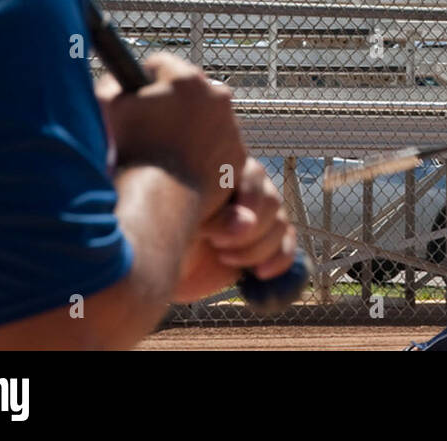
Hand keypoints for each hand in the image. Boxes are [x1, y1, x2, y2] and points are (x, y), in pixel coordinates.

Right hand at [96, 52, 246, 217]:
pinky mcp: (239, 155)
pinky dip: (205, 154)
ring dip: (191, 129)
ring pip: (208, 120)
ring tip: (167, 151)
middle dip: (172, 103)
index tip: (138, 95)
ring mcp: (232, 127)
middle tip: (152, 126)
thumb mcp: (107, 106)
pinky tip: (184, 166)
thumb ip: (114, 82)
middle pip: (190, 91)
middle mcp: (217, 96)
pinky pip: (219, 147)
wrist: (157, 201)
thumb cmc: (129, 152)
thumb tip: (118, 78)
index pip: (162, 66)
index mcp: (186, 79)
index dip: (145, 81)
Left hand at [172, 157, 297, 302]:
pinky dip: (280, 260)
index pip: (255, 176)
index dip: (244, 204)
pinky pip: (288, 246)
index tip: (215, 233)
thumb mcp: (186, 222)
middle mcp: (248, 190)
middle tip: (217, 246)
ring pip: (281, 226)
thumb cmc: (161, 234)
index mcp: (227, 172)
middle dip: (248, 232)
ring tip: (224, 258)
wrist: (158, 266)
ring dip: (257, 249)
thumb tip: (248, 222)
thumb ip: (217, 218)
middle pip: (272, 202)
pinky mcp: (266, 243)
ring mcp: (260, 216)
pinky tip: (259, 273)